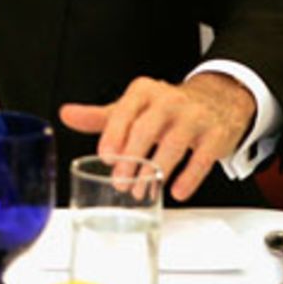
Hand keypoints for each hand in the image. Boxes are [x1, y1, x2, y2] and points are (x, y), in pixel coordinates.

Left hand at [59, 72, 256, 200]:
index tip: (105, 157)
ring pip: (172, 146)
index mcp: (143, 92)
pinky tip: (175, 191)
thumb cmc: (164, 108)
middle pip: (146, 130)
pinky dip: (188, 178)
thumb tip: (66, 114)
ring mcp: (194, 117)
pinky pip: (201, 159)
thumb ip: (100, 116)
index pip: (124, 112)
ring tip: (140, 191)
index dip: (113, 136)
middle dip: (131, 159)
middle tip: (119, 182)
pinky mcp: (216, 135)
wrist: (216, 99)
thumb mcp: (132, 107)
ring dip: (154, 173)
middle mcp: (169, 100)